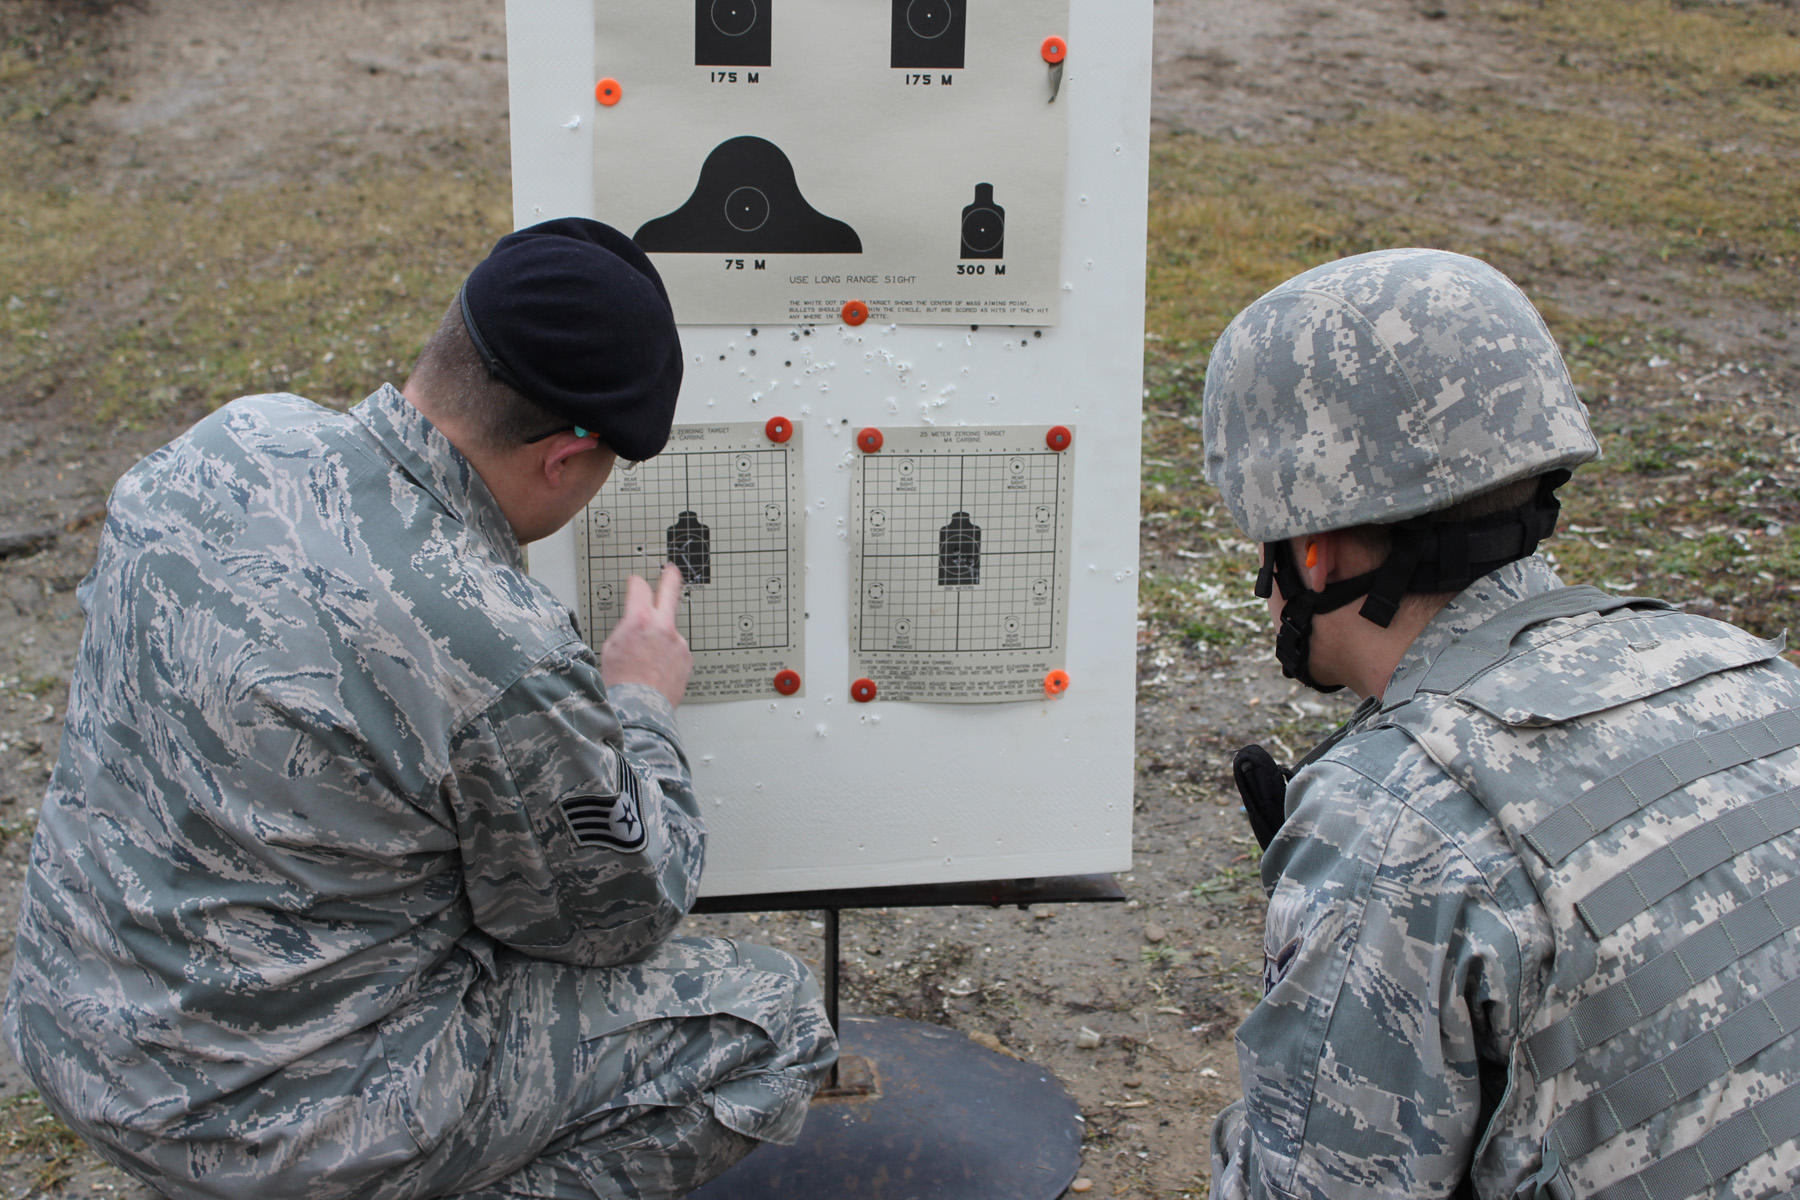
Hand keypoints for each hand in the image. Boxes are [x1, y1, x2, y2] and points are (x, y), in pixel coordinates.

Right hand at [600, 563, 691, 705]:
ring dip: (661, 639)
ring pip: (669, 631)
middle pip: (669, 592)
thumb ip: (627, 628)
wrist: (641, 706)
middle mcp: (663, 627)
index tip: (637, 582)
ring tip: (647, 661)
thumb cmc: (622, 681)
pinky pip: (676, 650)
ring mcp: (678, 642)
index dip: (637, 584)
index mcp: (639, 620)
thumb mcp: (612, 647)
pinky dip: (668, 656)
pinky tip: (656, 670)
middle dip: (670, 578)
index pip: (640, 588)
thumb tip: (633, 624)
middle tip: (672, 571)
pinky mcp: (687, 657)